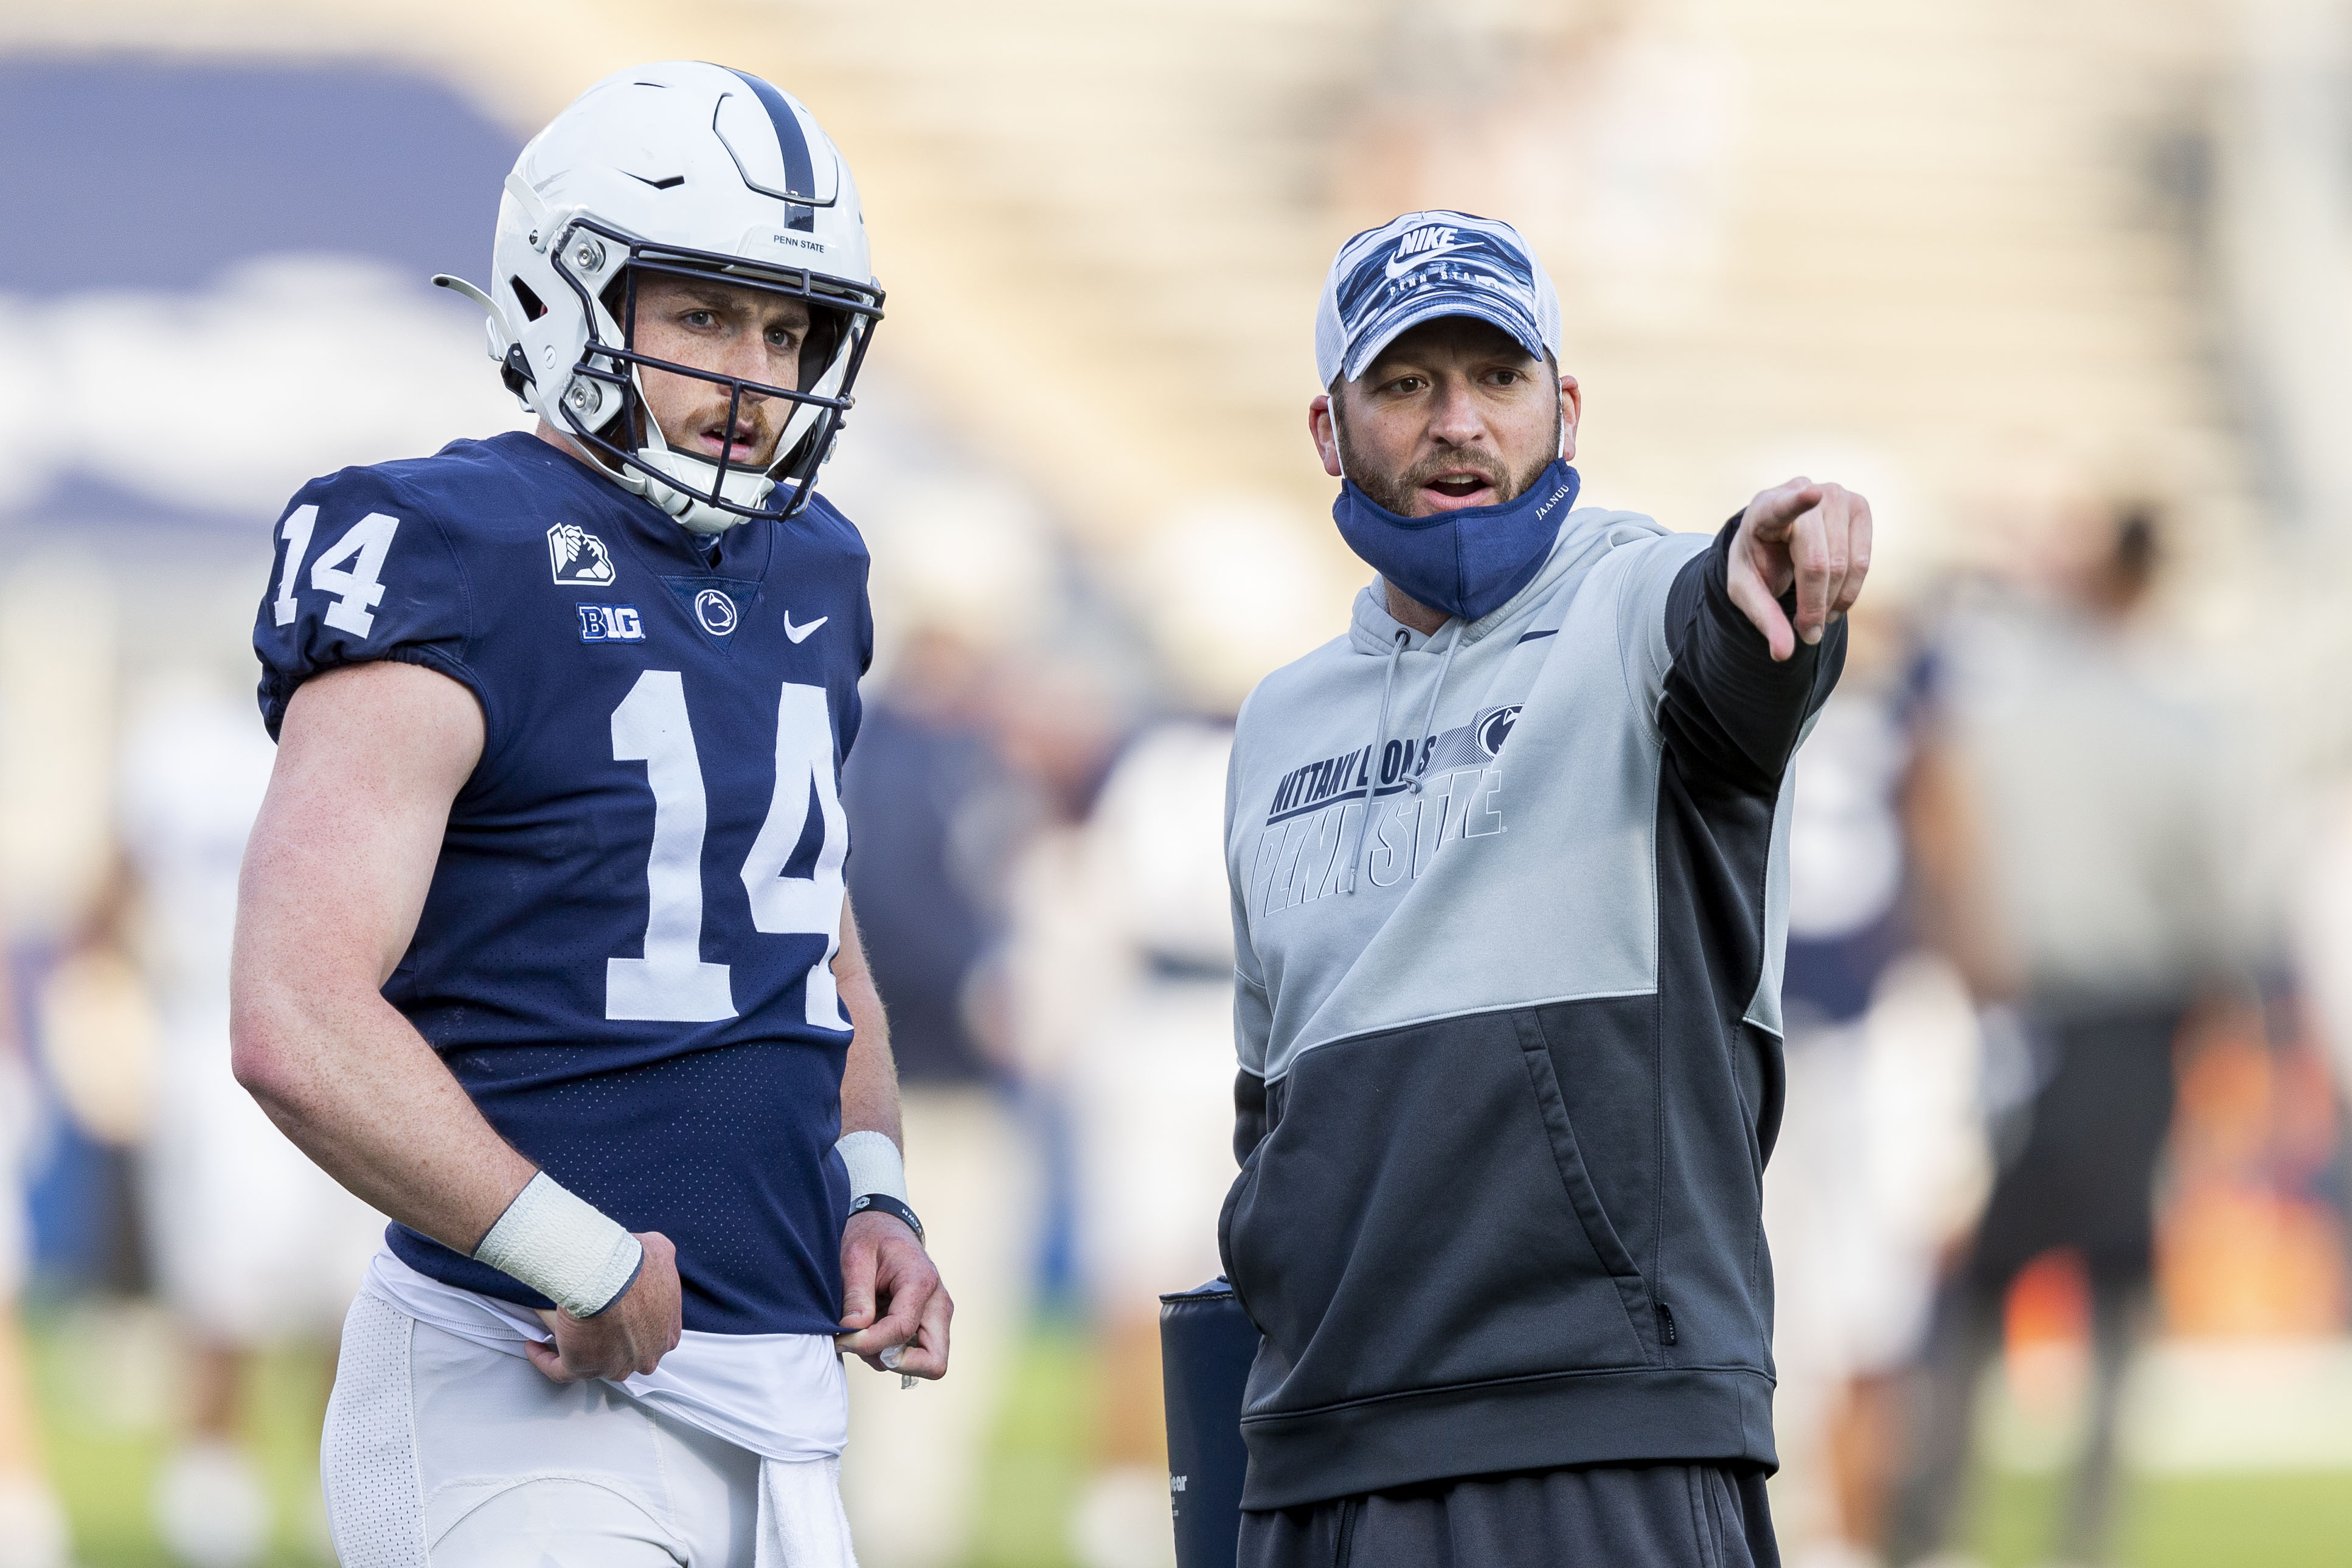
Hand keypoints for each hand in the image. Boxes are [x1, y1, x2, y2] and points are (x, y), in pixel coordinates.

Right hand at [525, 1230, 681, 1382]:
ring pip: (595, 1364)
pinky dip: (545, 1360)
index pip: (652, 1338)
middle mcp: (644, 1357)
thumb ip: (659, 1260)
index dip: (635, 1325)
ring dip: (580, 1349)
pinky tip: (536, 1347)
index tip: (620, 1313)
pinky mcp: (582, 1368)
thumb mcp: (660, 1254)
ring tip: (564, 1330)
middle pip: (626, 1355)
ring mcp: (614, 1366)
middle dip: (611, 1341)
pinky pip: (560, 1372)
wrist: (607, 1277)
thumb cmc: (633, 1266)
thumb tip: (648, 1255)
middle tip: (593, 1321)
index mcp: (666, 1335)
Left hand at [835, 1209, 951, 1378]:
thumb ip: (856, 1295)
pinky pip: (914, 1355)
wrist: (886, 1229)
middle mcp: (938, 1304)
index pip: (901, 1331)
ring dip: (885, 1356)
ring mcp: (937, 1317)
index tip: (842, 1338)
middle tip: (862, 1344)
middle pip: (933, 1361)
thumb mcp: (855, 1257)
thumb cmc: (871, 1239)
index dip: (868, 1343)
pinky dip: (888, 1352)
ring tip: (861, 1327)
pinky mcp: (929, 1326)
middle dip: (893, 1362)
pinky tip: (871, 1327)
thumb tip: (853, 1330)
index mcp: (921, 1282)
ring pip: (922, 1363)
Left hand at [1727, 477, 1872, 660]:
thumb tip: (1783, 655)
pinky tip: (1833, 601)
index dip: (1798, 501)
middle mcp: (1803, 491)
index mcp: (1765, 508)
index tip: (1811, 492)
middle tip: (1806, 632)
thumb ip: (1763, 619)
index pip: (1783, 506)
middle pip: (1818, 562)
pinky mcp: (1859, 507)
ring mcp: (1836, 496)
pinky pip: (1864, 561)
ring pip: (1845, 565)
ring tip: (1816, 616)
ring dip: (1832, 601)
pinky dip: (1850, 590)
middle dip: (1813, 605)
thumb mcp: (1746, 592)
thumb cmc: (1757, 564)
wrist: (1774, 540)